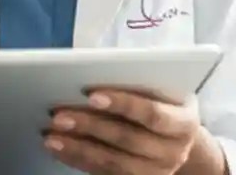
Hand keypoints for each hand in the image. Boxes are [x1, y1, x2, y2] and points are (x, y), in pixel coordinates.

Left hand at [44, 90, 221, 174]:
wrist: (175, 136)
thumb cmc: (162, 101)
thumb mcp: (161, 88)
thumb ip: (137, 82)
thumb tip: (91, 71)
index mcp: (184, 122)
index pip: (153, 113)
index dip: (123, 104)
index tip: (92, 95)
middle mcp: (173, 152)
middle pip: (128, 139)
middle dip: (91, 126)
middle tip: (59, 115)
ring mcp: (155, 172)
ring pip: (113, 163)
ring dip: (79, 148)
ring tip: (51, 135)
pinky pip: (103, 174)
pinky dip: (78, 160)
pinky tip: (59, 148)